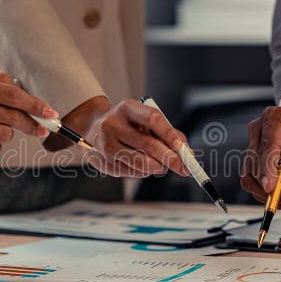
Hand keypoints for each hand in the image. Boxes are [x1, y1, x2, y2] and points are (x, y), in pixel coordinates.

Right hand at [62, 97, 189, 177]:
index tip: (183, 148)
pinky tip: (143, 164)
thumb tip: (186, 153)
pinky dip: (145, 171)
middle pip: (148, 145)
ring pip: (142, 163)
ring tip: (162, 164)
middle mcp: (113, 125)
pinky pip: (134, 173)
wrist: (94, 128)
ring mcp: (107, 145)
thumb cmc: (129, 123)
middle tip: (184, 167)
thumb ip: (167, 131)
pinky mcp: (105, 163)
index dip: (170, 135)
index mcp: (127, 108)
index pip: (153, 119)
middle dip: (170, 158)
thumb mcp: (144, 118)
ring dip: (159, 167)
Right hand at [241, 95, 280, 208]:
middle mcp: (258, 130)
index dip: (268, 168)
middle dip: (272, 185)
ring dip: (269, 193)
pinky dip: (265, 194)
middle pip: (256, 162)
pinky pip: (251, 182)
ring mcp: (252, 146)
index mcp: (275, 118)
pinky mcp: (252, 162)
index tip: (270, 187)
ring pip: (250, 175)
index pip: (268, 145)